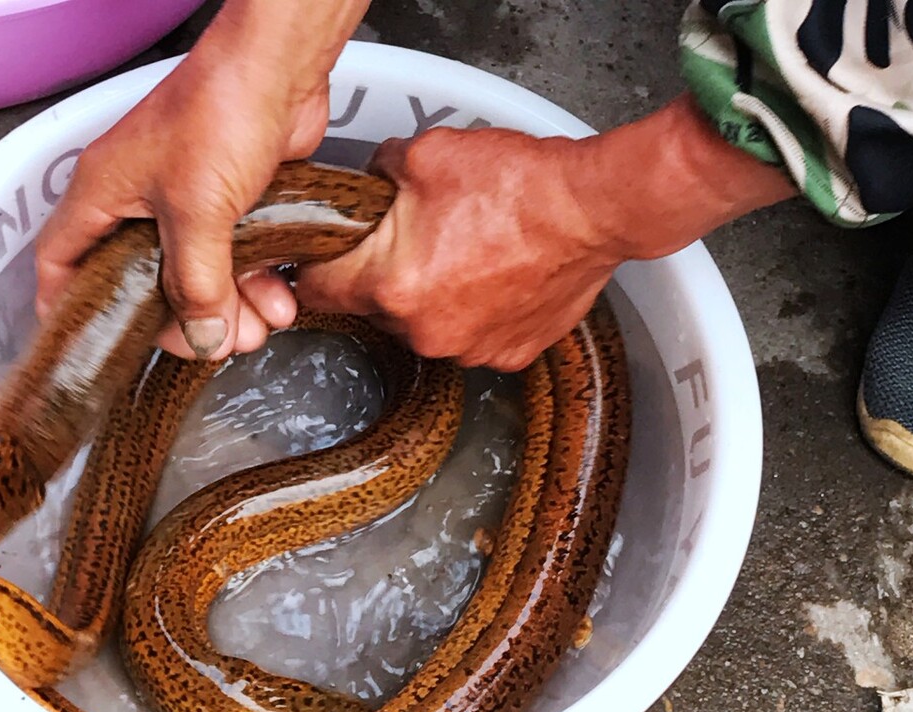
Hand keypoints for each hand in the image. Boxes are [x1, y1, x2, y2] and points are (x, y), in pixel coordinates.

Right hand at [34, 0, 368, 360]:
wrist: (280, 69)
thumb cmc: (220, 108)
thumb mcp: (198, 211)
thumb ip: (197, 283)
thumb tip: (202, 337)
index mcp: (102, 195)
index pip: (60, 263)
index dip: (69, 309)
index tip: (93, 347)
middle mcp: (137, 200)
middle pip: (140, 285)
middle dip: (180, 321)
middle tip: (211, 342)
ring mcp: (183, 201)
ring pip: (195, 277)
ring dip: (229, 309)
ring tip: (257, 327)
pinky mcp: (228, 201)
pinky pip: (234, 260)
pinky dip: (255, 285)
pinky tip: (278, 298)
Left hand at [298, 95, 795, 371]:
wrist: (595, 209)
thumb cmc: (519, 185)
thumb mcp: (425, 155)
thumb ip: (375, 174)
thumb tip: (367, 182)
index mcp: (390, 286)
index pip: (318, 292)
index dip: (316, 268)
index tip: (323, 259)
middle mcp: (424, 331)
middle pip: (375, 309)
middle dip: (386, 276)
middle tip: (418, 238)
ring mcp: (469, 350)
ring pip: (425, 325)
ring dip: (433, 296)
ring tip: (467, 253)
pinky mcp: (508, 355)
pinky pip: (473, 336)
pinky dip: (476, 311)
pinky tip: (495, 275)